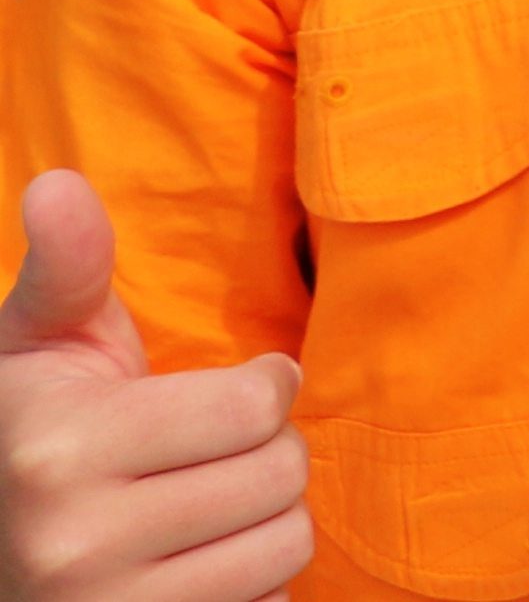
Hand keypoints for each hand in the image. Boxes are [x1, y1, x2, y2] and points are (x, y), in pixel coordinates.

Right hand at [0, 173, 308, 601]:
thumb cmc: (28, 429)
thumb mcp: (38, 347)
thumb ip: (68, 271)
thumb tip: (59, 182)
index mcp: (55, 450)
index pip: (256, 407)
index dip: (264, 387)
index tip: (236, 386)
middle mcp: (73, 542)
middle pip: (281, 475)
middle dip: (267, 451)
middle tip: (214, 450)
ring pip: (286, 546)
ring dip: (268, 519)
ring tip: (207, 503)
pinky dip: (252, 586)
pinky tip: (197, 564)